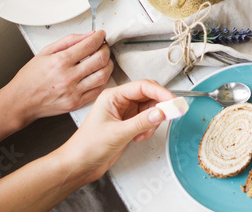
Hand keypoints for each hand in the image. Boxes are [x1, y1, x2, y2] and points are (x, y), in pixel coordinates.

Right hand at [3, 31, 112, 126]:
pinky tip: (98, 74)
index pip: (90, 45)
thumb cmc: (30, 78)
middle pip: (101, 59)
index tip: (101, 35)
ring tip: (103, 60)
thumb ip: (69, 41)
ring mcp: (73, 92)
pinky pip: (99, 90)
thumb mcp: (45, 52)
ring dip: (108, 64)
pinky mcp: (76, 103)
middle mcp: (68, 77)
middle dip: (106, 49)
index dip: (100, 37)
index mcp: (60, 62)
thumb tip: (89, 35)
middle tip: (103, 46)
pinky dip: (103, 79)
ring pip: (103, 75)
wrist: (20, 102)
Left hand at [56, 80, 173, 184]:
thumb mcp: (117, 133)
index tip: (173, 102)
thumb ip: (141, 122)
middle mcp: (119, 102)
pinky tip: (139, 137)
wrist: (78, 165)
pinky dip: (148, 128)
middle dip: (159, 106)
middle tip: (170, 114)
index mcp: (113, 96)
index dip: (160, 92)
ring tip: (144, 132)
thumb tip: (162, 112)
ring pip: (150, 109)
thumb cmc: (87, 146)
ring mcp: (124, 113)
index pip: (143, 86)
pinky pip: (147, 120)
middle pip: (149, 95)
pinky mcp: (128, 124)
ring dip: (153, 121)